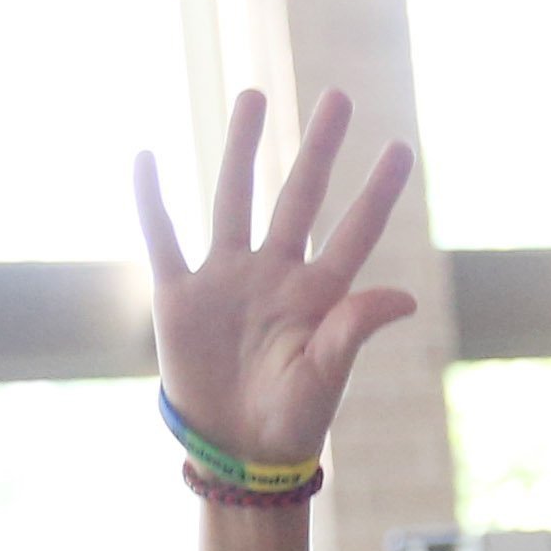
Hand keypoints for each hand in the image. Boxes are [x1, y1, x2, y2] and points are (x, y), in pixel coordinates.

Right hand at [133, 89, 418, 476]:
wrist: (235, 455)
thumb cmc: (291, 423)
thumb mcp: (326, 378)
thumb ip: (355, 330)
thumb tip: (404, 296)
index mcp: (318, 296)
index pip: (355, 232)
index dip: (377, 193)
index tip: (401, 148)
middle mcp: (274, 276)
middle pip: (299, 197)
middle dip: (319, 149)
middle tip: (338, 97)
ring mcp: (226, 280)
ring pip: (234, 199)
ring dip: (241, 149)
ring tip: (252, 96)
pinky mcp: (179, 297)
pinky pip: (163, 238)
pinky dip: (152, 201)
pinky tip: (146, 158)